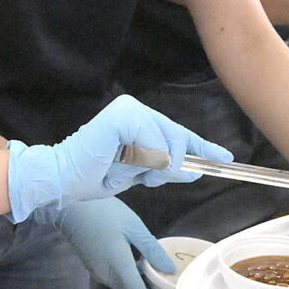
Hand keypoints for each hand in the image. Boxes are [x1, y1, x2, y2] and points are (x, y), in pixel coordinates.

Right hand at [7, 95, 233, 220]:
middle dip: (170, 167)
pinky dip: (140, 161)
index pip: (179, 133)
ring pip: (167, 146)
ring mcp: (130, 109)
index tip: (225, 158)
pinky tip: (120, 161)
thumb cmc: (94, 177)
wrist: (63, 179)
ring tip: (122, 169)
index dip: (203, 146)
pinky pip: (152, 146)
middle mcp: (137, 109)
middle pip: (178, 140)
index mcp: (140, 120)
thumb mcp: (139, 175)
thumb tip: (194, 170)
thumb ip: (165, 169)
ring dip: (150, 168)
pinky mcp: (123, 115)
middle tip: (144, 177)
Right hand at [52, 197, 177, 288]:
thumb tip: (170, 269)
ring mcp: (99, 273)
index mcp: (118, 269)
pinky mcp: (96, 266)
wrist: (69, 205)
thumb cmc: (103, 212)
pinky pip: (119, 280)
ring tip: (166, 279)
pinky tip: (146, 267)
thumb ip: (152, 250)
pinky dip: (135, 280)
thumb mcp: (134, 227)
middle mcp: (108, 277)